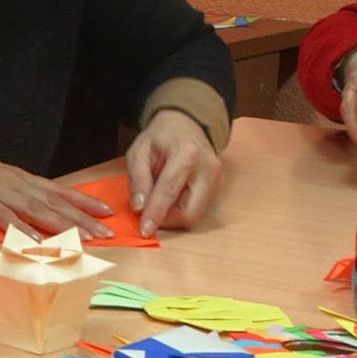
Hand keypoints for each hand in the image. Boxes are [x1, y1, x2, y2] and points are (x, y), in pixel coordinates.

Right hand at [0, 148, 115, 241]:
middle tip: (107, 231)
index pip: (58, 190)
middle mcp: (14, 183)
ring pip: (37, 210)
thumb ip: (15, 195)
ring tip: (85, 238)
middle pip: (54, 202)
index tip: (106, 211)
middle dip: (83, 218)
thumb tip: (36, 211)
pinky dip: (22, 229)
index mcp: (18, 178)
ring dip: (63, 225)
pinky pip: (5, 217)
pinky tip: (38, 239)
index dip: (84, 201)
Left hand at [124, 108, 221, 234]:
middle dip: (166, 220)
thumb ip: (137, 179)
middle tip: (149, 213)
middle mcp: (208, 168)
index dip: (156, 214)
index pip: (169, 192)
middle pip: (189, 213)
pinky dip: (180, 210)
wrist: (187, 126)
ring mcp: (218, 179)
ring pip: (194, 216)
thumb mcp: (139, 151)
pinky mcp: (219, 188)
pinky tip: (173, 196)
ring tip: (160, 199)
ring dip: (172, 216)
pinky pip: (197, 210)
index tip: (144, 231)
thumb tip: (139, 208)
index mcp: (187, 154)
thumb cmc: (161, 138)